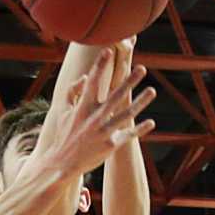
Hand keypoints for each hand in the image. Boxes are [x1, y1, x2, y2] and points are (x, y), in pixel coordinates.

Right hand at [38, 60, 153, 181]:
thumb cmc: (64, 134)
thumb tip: (83, 77)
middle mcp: (94, 118)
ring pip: (126, 114)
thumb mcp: (64, 111)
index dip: (100, 66)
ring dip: (141, 102)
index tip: (108, 51)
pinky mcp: (111, 145)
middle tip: (142, 69)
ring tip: (152, 91)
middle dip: (129, 81)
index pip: (92, 82)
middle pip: (115, 96)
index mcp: (82, 108)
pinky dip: (140, 129)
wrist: (62, 164)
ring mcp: (104, 132)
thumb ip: (72, 91)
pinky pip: (128, 135)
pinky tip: (151, 122)